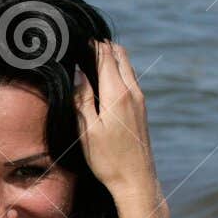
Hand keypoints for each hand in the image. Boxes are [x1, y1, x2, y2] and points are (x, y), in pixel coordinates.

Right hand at [72, 41, 159, 201]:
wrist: (136, 179)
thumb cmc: (107, 159)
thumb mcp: (88, 131)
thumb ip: (82, 100)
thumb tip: (78, 73)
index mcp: (117, 95)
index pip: (105, 57)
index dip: (90, 45)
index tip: (76, 37)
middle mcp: (132, 91)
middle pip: (119, 55)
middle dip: (102, 46)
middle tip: (83, 43)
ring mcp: (140, 99)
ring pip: (126, 65)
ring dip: (111, 57)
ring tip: (91, 55)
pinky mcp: (141, 107)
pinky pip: (130, 78)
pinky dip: (117, 70)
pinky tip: (105, 77)